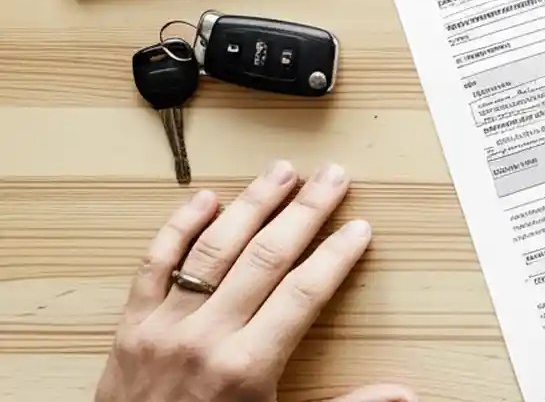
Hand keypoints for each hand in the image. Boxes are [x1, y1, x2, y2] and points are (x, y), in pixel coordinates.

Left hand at [95, 161, 415, 401]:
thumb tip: (405, 395)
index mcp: (249, 367)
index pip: (305, 293)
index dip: (337, 255)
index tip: (360, 227)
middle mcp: (207, 338)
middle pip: (266, 257)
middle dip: (305, 211)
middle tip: (333, 177)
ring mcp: (166, 327)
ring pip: (214, 249)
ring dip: (252, 205)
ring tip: (281, 171)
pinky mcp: (132, 325)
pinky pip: (154, 264)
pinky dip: (178, 227)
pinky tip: (204, 199)